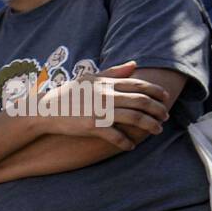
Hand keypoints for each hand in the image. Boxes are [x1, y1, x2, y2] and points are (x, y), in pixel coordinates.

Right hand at [30, 62, 170, 150]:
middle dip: (158, 110)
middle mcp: (106, 96)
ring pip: (134, 118)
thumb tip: (134, 64)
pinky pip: (115, 136)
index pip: (139, 85)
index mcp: (107, 83)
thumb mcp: (90, 78)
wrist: (45, 109)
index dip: (156, 92)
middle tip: (165, 117)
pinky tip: (131, 146)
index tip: (166, 98)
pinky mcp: (92, 126)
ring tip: (157, 130)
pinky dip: (126, 142)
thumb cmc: (68, 93)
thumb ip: (113, 72)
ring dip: (149, 125)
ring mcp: (99, 111)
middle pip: (142, 102)